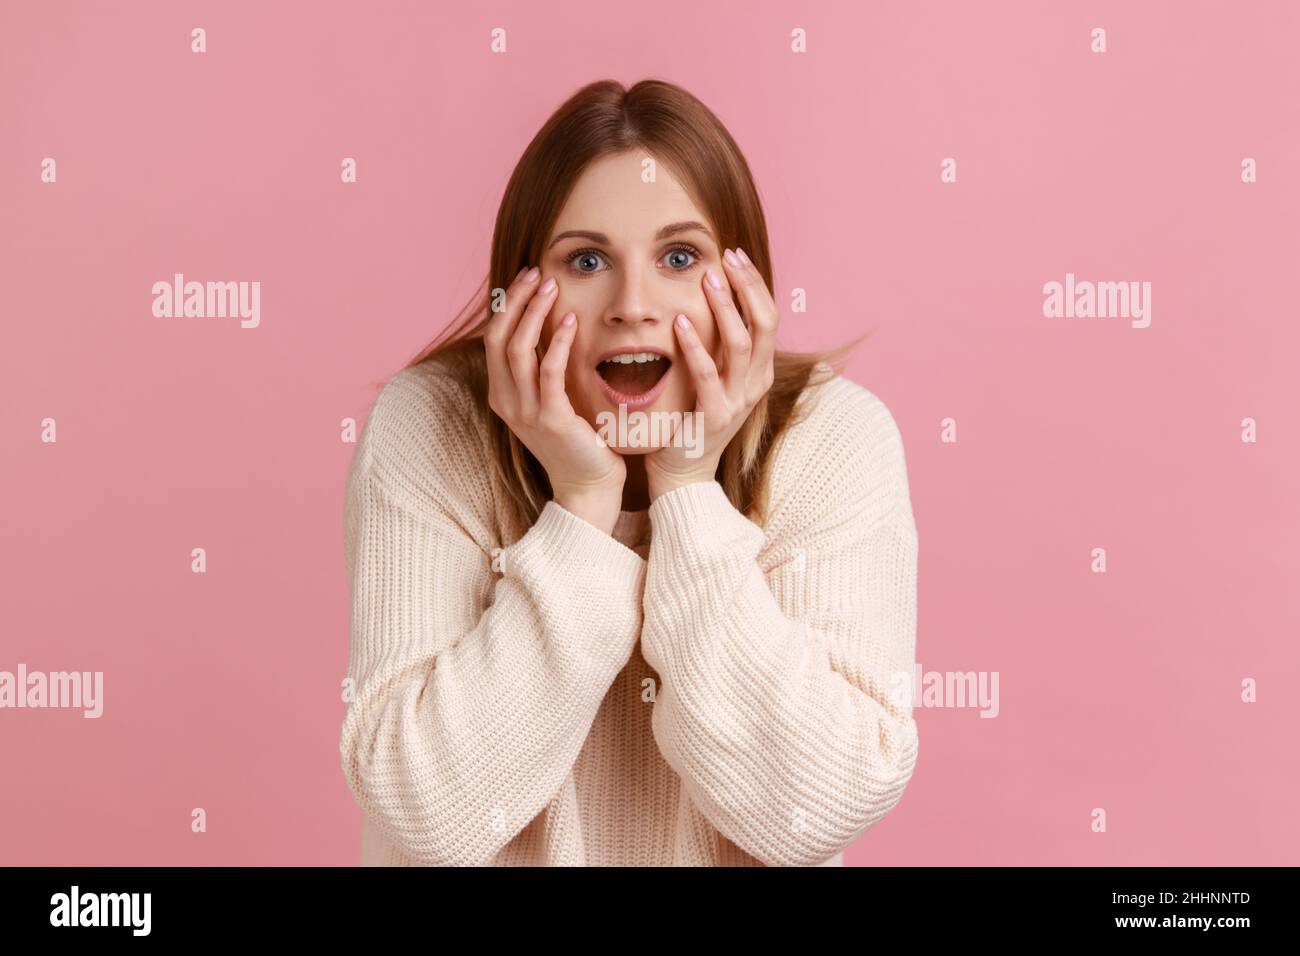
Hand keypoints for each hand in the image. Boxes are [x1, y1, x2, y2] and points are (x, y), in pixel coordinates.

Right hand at [484, 267, 625, 533]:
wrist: (589, 486)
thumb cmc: (578, 441)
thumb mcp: (550, 402)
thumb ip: (543, 371)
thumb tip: (552, 328)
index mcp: (502, 395)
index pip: (493, 338)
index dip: (506, 305)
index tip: (525, 278)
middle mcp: (506, 402)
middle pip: (498, 338)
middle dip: (515, 300)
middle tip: (535, 273)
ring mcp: (525, 412)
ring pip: (518, 350)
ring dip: (533, 313)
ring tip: (551, 287)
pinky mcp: (551, 420)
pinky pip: (548, 372)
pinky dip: (557, 342)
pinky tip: (571, 321)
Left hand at [645, 247, 777, 500]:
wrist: (681, 473)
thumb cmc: (691, 421)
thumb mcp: (713, 380)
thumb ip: (717, 349)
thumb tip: (708, 302)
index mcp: (759, 372)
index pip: (768, 318)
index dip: (755, 285)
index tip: (735, 257)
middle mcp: (755, 384)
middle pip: (765, 324)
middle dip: (747, 286)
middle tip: (727, 258)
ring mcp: (738, 401)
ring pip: (741, 344)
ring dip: (725, 308)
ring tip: (707, 280)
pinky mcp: (714, 417)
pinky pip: (708, 375)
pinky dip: (695, 346)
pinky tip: (679, 323)